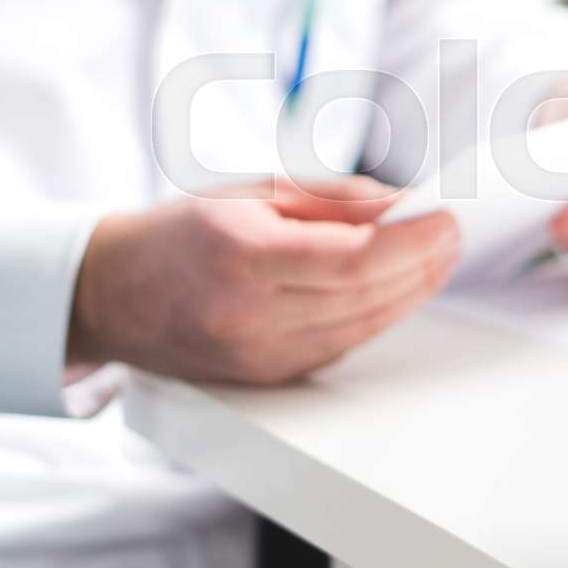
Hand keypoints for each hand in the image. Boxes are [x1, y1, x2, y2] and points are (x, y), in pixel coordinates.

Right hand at [69, 176, 459, 384]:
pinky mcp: (264, 377)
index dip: (411, 241)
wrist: (113, 293)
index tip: (447, 219)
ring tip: (439, 259)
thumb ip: (333, 198)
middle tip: (453, 237)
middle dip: (422, 264)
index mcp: (241, 252)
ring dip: (412, 293)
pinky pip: (340, 347)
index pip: (352, 257)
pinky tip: (399, 290)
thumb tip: (403, 204)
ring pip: (360, 327)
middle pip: (364, 295)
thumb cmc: (186, 231)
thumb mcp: (254, 190)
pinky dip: (377, 317)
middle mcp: (246, 311)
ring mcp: (254, 354)